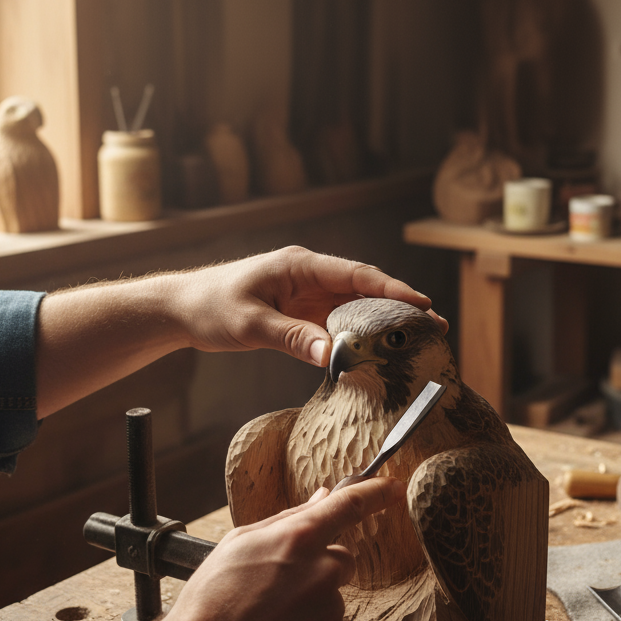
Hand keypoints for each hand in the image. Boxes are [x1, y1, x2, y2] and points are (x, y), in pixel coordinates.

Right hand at [162, 476, 404, 620]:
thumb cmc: (212, 597)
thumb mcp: (240, 542)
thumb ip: (290, 517)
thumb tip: (323, 497)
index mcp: (299, 536)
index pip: (351, 504)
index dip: (377, 492)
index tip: (394, 488)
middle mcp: (323, 569)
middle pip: (343, 557)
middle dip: (320, 565)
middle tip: (279, 584)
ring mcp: (331, 607)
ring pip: (332, 594)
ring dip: (311, 600)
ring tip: (268, 615)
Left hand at [174, 245, 447, 365]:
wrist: (185, 308)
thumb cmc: (212, 307)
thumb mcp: (249, 324)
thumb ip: (291, 338)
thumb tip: (332, 354)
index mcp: (300, 266)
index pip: (356, 274)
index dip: (392, 288)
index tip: (420, 303)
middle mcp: (310, 276)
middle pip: (365, 288)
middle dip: (400, 305)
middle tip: (434, 326)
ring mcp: (309, 293)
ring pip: (357, 305)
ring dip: (385, 321)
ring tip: (419, 339)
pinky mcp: (304, 312)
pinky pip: (341, 321)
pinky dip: (362, 334)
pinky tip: (382, 349)